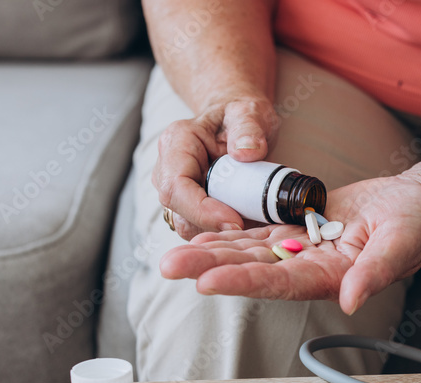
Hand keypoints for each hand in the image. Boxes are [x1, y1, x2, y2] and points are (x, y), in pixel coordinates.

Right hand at [154, 94, 278, 239]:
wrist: (236, 122)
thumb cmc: (240, 115)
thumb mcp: (250, 112)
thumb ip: (249, 128)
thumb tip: (247, 152)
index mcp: (177, 142)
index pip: (176, 187)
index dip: (203, 211)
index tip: (236, 221)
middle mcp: (167, 168)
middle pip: (179, 212)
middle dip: (214, 226)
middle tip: (252, 226)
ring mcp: (174, 190)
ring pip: (187, 226)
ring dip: (219, 232)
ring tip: (253, 222)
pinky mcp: (186, 205)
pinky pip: (199, 228)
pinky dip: (222, 232)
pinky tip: (246, 223)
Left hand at [160, 173, 420, 313]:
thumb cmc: (418, 221)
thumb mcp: (402, 241)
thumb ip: (376, 272)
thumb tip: (350, 299)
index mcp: (335, 277)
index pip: (281, 282)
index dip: (244, 281)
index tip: (207, 282)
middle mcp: (311, 270)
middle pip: (253, 271)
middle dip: (210, 269)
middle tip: (168, 268)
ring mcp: (303, 253)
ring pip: (249, 255)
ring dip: (211, 255)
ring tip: (173, 257)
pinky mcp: (300, 233)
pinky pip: (259, 237)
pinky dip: (231, 238)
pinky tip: (203, 238)